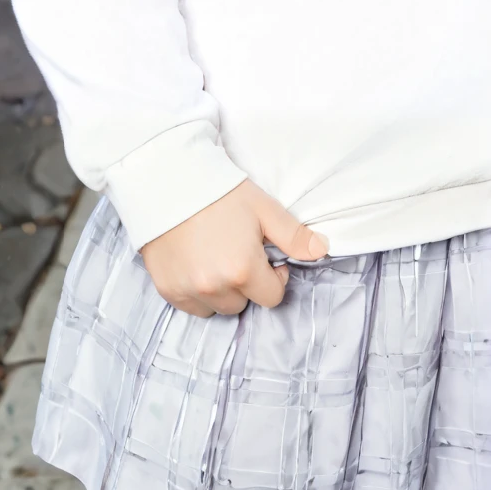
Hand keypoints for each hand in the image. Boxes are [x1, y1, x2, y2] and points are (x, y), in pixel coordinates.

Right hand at [139, 179, 328, 317]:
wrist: (168, 181)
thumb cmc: (219, 192)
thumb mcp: (263, 209)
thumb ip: (294, 235)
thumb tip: (322, 250)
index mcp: (243, 270)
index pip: (271, 298)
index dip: (273, 277)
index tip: (263, 256)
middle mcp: (215, 287)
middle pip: (243, 305)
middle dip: (246, 285)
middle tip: (237, 254)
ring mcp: (188, 291)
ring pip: (217, 308)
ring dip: (221, 293)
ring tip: (215, 260)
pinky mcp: (167, 290)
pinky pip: (191, 307)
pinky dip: (197, 294)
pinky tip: (196, 266)